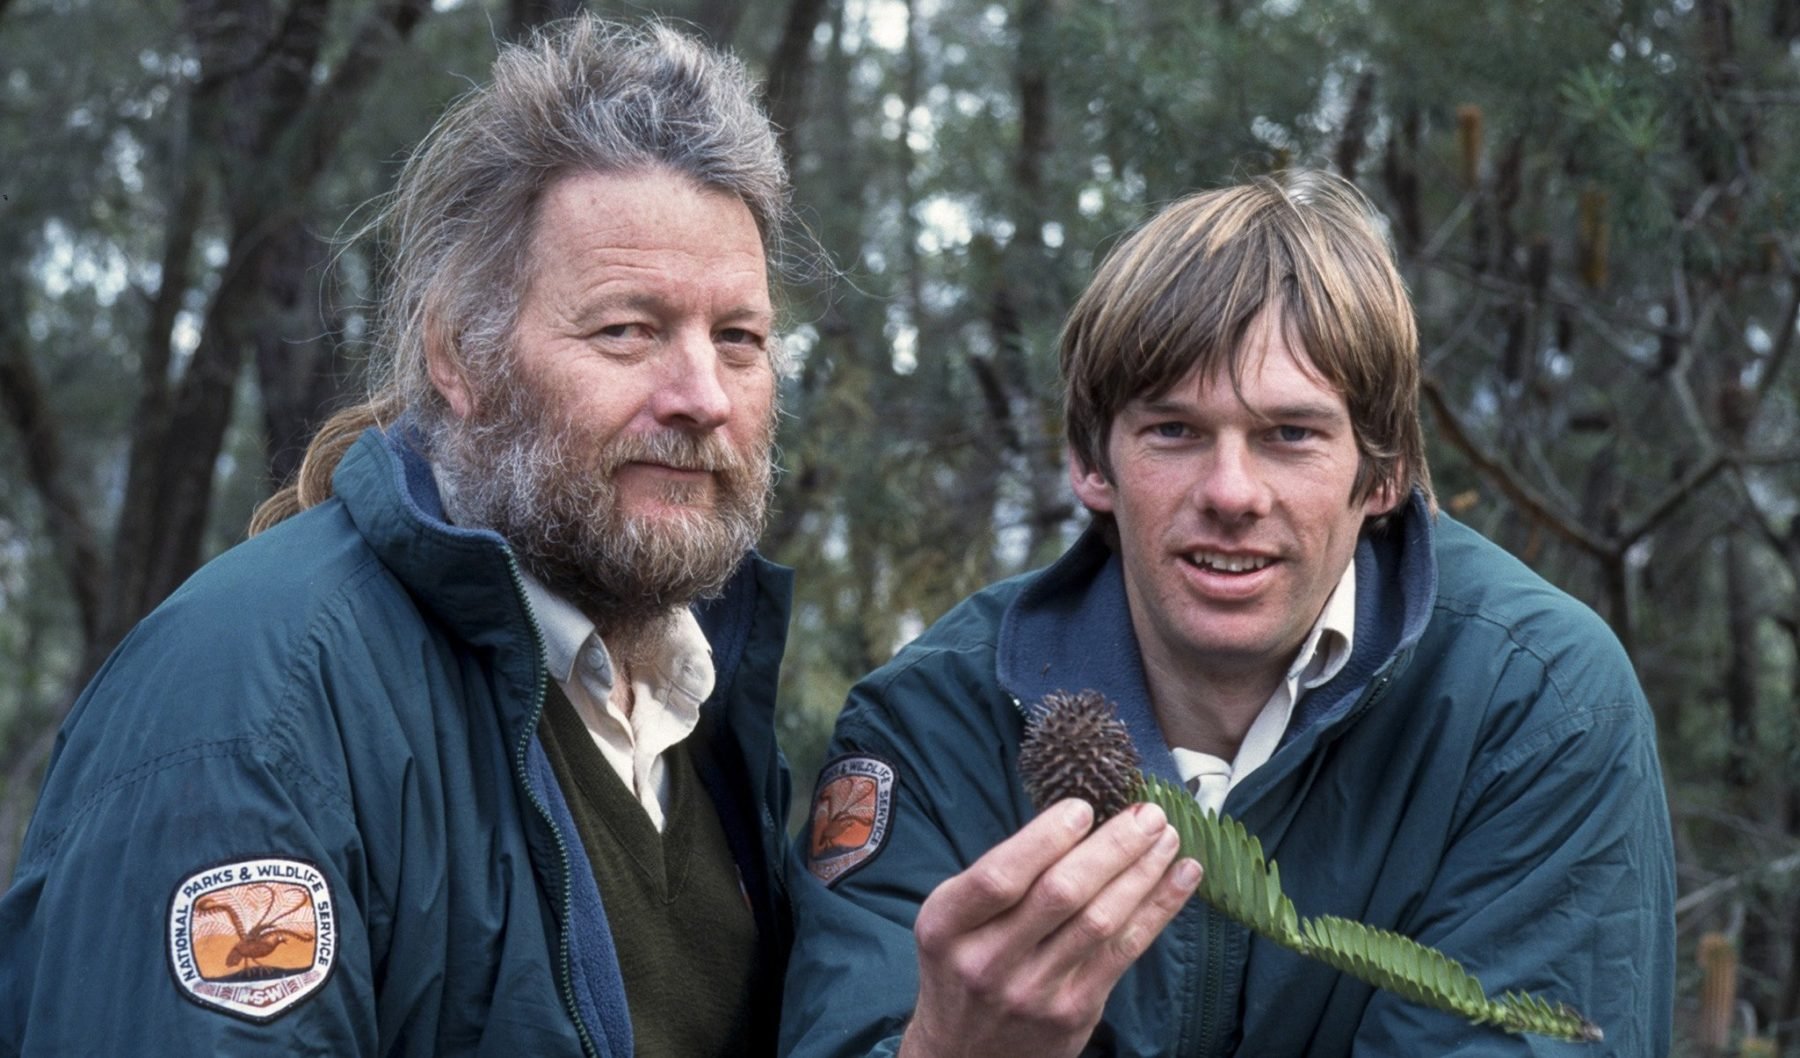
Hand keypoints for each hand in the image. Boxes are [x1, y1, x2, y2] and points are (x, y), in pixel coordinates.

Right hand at [898, 799, 1201, 1057]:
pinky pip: (1124, 951)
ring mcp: (1033, 991)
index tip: (1083, 807)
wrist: (964, 1056)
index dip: (1044, 839)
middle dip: (1112, 847)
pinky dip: (1158, 909)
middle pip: (1060, 894)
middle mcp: (987, 962)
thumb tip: (1079, 821)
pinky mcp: (1074, 1012)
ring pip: (1100, 921)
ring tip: (1166, 837)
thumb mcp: (952, 922)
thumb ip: (1000, 880)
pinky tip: (1180, 878)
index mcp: (946, 927)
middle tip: (1147, 813)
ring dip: (1142, 873)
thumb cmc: (962, 967)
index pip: (999, 877)